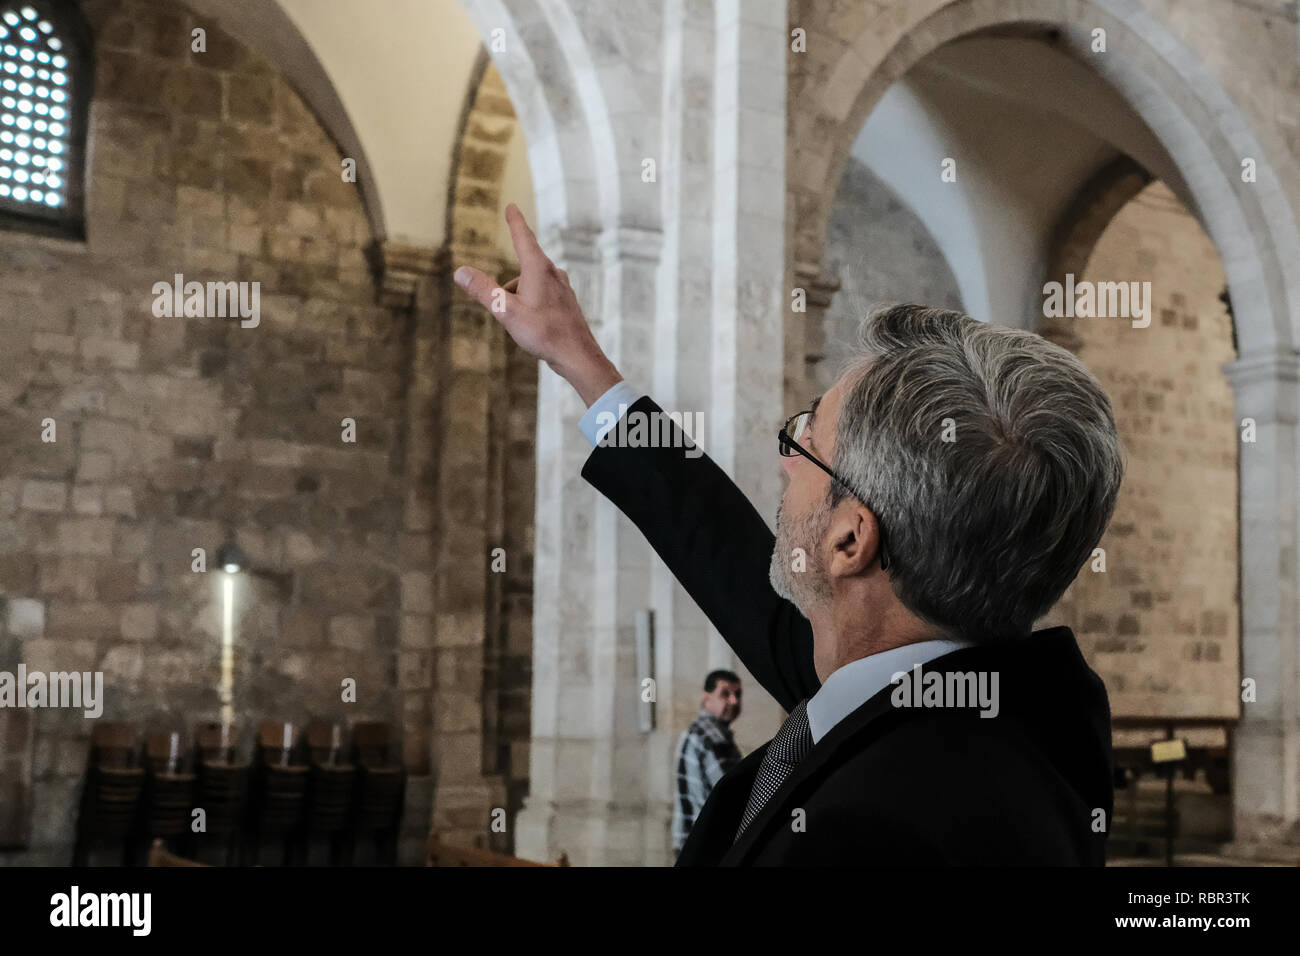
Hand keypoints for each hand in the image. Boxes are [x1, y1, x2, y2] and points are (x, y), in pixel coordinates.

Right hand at [454, 204, 622, 405]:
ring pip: (530, 285)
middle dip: (509, 289)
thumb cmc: (543, 333)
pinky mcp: (566, 301)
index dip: (515, 221)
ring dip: (519, 300)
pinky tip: (536, 328)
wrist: (577, 355)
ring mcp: (562, 287)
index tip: (511, 206)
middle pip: (522, 269)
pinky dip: (531, 306)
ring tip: (524, 326)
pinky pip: (541, 296)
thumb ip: (483, 290)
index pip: (523, 238)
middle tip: (509, 314)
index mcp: (538, 269)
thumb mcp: (507, 312)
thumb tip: (460, 272)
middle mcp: (553, 273)